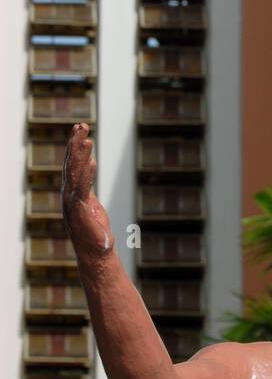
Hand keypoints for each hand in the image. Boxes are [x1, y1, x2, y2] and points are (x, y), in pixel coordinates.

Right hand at [61, 123, 115, 259]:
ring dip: (80, 154)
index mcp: (71, 192)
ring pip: (75, 173)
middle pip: (71, 164)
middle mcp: (69, 194)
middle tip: (81, 125)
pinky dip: (87, 173)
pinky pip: (83, 188)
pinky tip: (91, 160)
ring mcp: (73, 202)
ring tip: (86, 137)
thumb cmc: (94, 231)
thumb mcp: (91, 204)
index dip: (74, 146)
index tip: (80, 129)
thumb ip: (87, 188)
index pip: (71, 164)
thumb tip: (89, 170)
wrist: (95, 254)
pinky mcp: (80, 210)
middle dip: (75, 143)